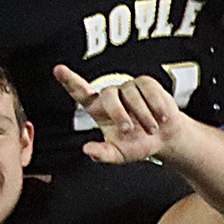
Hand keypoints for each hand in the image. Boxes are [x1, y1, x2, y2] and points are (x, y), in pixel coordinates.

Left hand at [54, 63, 185, 163]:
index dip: (68, 80)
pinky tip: (161, 117)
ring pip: (132, 95)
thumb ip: (102, 154)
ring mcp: (128, 87)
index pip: (79, 92)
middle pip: (108, 96)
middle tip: (129, 130)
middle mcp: (110, 95)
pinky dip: (156, 106)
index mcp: (98, 109)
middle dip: (119, 114)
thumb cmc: (138, 144)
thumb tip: (87, 150)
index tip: (58, 69)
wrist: (165, 138)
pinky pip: (148, 90)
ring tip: (151, 129)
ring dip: (144, 116)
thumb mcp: (118, 154)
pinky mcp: (145, 83)